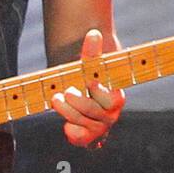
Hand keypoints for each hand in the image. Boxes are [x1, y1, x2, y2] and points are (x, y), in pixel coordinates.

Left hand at [50, 28, 124, 148]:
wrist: (77, 90)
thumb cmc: (87, 75)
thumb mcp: (90, 63)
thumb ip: (92, 51)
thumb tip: (94, 33)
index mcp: (117, 97)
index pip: (112, 100)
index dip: (98, 92)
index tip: (88, 82)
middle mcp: (110, 115)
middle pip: (95, 113)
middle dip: (78, 102)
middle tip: (66, 91)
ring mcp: (98, 127)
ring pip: (84, 126)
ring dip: (68, 113)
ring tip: (57, 99)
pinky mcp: (86, 136)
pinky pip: (80, 140)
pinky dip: (72, 133)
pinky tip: (66, 124)